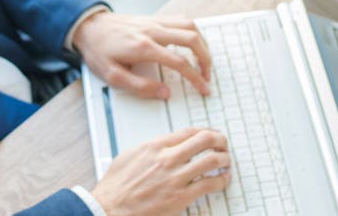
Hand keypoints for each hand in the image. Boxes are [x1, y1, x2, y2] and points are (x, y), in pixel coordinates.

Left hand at [72, 12, 210, 98]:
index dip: (196, 78)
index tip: (204, 89)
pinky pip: (181, 20)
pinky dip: (192, 31)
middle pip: (192, 39)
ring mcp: (155, 22)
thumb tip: (165, 92)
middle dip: (206, 59)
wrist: (88, 27)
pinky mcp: (154, 18)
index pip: (180, 62)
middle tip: (207, 76)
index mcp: (144, 47)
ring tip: (204, 60)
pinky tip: (192, 43)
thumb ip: (140, 87)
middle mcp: (153, 31)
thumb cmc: (98, 50)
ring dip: (202, 43)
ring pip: (190, 26)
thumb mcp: (112, 76)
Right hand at [91, 128, 231, 215]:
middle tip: (224, 144)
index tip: (211, 133)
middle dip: (219, 140)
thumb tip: (164, 146)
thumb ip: (151, 148)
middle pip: (204, 140)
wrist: (110, 208)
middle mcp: (168, 158)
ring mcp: (176, 178)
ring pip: (211, 161)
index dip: (205, 130)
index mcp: (155, 146)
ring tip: (227, 162)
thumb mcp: (131, 155)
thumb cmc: (116, 186)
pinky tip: (223, 180)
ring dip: (224, 159)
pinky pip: (209, 185)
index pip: (189, 131)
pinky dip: (221, 181)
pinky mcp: (181, 197)